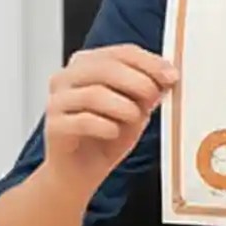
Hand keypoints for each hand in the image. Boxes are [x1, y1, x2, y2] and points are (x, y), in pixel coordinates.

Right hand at [43, 44, 178, 191]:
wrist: (78, 173)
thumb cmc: (106, 136)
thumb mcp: (135, 109)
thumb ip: (147, 92)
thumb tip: (167, 78)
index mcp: (87, 64)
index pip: (121, 52)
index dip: (150, 62)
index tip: (172, 75)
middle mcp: (67, 77)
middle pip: (106, 67)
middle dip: (138, 81)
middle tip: (154, 97)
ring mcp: (57, 101)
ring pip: (94, 93)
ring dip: (124, 106)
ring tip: (135, 119)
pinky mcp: (53, 127)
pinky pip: (83, 121)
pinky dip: (105, 126)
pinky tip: (113, 132)